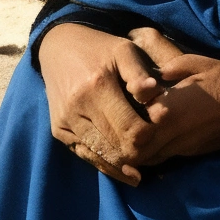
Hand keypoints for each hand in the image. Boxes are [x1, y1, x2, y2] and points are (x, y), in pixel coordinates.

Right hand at [38, 23, 165, 186]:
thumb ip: (140, 74)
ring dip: (125, 163)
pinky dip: (107, 166)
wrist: (58, 47)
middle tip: (158, 152)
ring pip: (101, 156)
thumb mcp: (124, 50)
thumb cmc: (100, 48)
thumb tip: (154, 93)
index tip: (162, 132)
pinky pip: (85, 156)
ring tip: (145, 165)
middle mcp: (78, 107)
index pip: (131, 129)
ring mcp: (65, 121)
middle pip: (117, 147)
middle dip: (141, 153)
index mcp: (97, 86)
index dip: (150, 136)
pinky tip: (127, 172)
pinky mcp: (58, 130)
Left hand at [124, 27, 219, 164]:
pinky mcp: (192, 154)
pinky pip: (163, 158)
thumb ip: (166, 69)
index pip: (129, 124)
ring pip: (147, 159)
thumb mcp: (193, 63)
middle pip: (133, 150)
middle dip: (123, 141)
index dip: (120, 117)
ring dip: (137, 150)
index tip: (116, 106)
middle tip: (118, 126)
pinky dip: (153, 153)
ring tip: (132, 134)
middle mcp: (171, 134)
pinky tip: (152, 139)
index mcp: (167, 110)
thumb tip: (146, 74)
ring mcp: (182, 148)